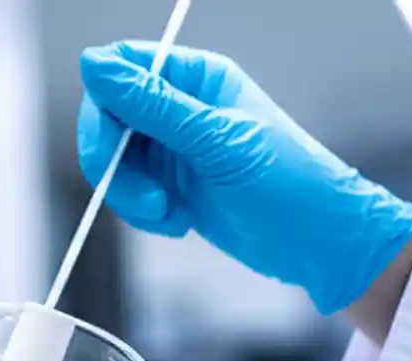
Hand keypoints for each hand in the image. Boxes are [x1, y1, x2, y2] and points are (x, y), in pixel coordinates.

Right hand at [77, 42, 411, 313]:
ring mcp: (173, 149)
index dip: (105, 104)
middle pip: (108, 119)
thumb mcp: (215, 142)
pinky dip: (144, 215)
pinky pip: (128, 194)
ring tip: (168, 214)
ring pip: (114, 163)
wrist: (317, 244)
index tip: (107, 146)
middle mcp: (179, 107)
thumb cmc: (288, 184)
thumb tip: (94, 64)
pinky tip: (179, 222)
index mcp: (196, 77)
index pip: (123, 68)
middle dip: (115, 164)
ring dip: (130, 196)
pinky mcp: (170, 186)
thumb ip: (151, 104)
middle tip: (145, 198)